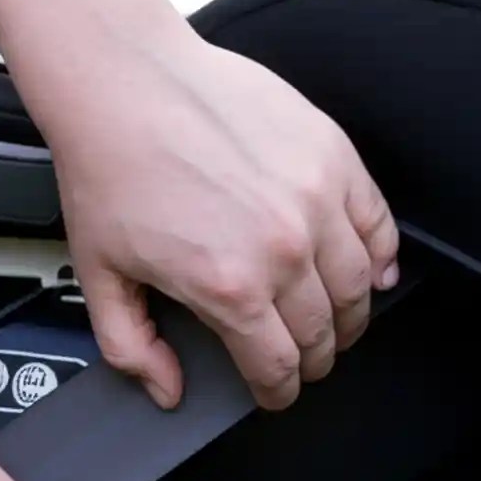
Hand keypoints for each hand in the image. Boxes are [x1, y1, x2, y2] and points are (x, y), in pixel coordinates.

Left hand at [44, 40, 398, 409]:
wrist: (126, 88)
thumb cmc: (110, 168)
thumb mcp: (98, 275)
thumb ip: (130, 345)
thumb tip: (165, 389)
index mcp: (228, 287)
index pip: (277, 366)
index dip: (278, 391)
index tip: (276, 392)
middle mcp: (281, 249)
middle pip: (323, 332)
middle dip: (314, 359)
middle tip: (302, 361)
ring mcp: (316, 200)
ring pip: (359, 285)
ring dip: (351, 316)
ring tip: (335, 324)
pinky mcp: (333, 158)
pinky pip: (379, 223)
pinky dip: (382, 254)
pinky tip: (372, 270)